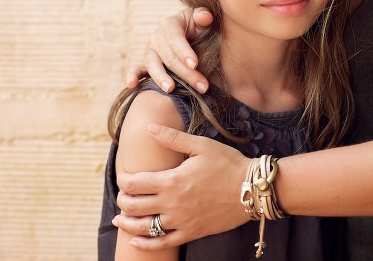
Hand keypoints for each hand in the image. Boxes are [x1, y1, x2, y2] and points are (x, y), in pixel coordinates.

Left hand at [113, 124, 249, 248]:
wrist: (252, 189)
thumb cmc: (227, 163)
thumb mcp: (200, 145)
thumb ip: (172, 138)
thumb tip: (150, 127)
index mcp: (172, 180)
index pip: (134, 183)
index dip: (123, 180)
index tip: (123, 177)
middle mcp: (172, 203)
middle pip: (134, 206)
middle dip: (122, 200)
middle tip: (122, 195)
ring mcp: (181, 220)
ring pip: (144, 227)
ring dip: (127, 223)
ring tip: (120, 218)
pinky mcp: (192, 232)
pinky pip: (163, 243)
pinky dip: (146, 244)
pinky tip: (135, 241)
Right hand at [125, 7, 214, 92]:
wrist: (185, 31)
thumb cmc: (196, 27)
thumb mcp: (200, 19)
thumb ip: (203, 16)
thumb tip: (205, 16)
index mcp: (169, 25)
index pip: (175, 39)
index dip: (184, 51)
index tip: (195, 64)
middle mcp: (156, 38)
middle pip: (169, 57)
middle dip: (186, 73)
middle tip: (202, 87)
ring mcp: (150, 52)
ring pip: (153, 65)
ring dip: (161, 78)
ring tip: (170, 89)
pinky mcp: (146, 64)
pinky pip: (137, 70)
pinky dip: (132, 77)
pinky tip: (131, 85)